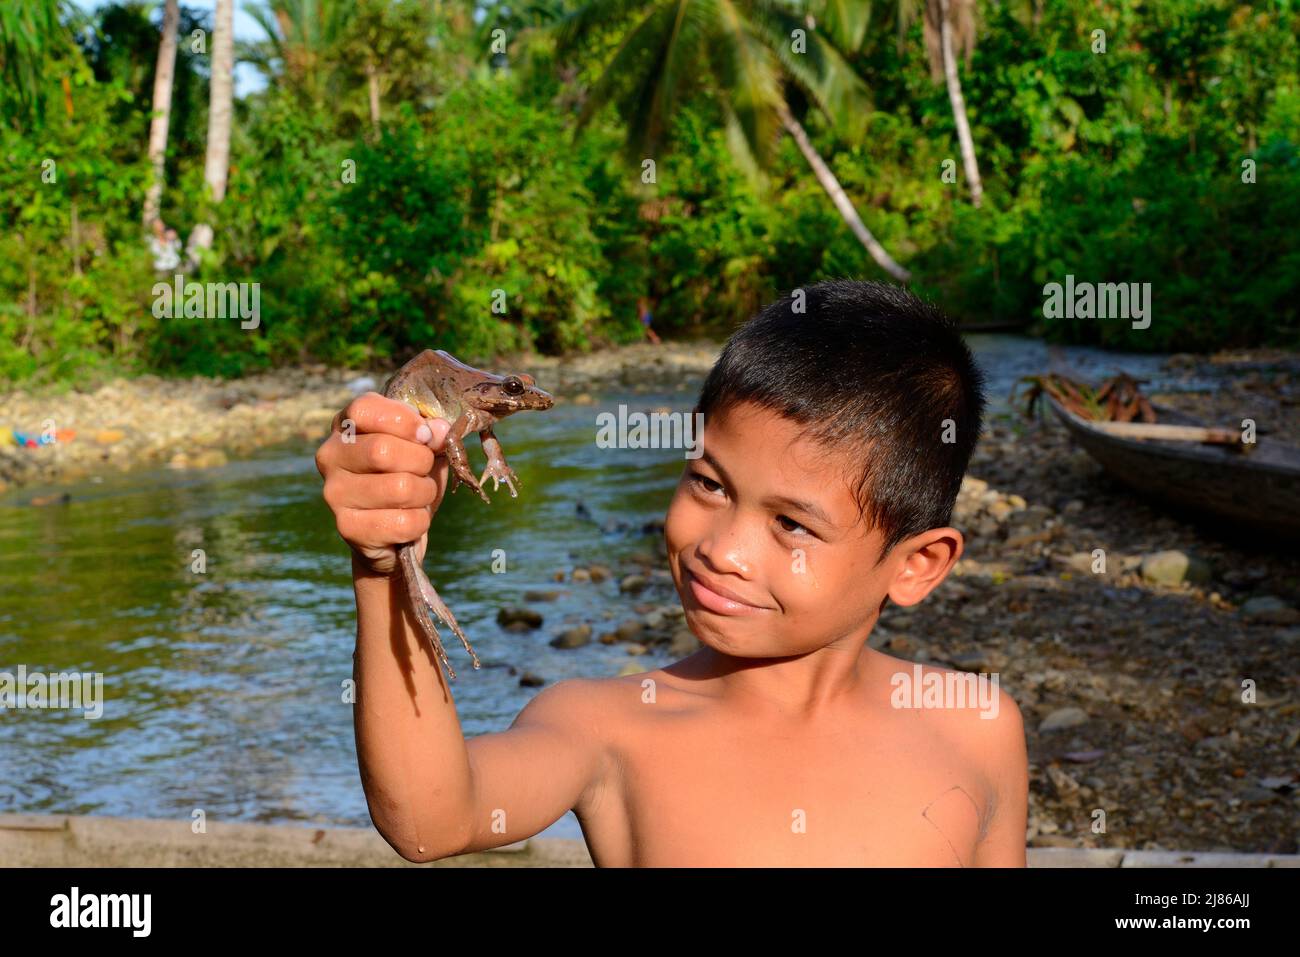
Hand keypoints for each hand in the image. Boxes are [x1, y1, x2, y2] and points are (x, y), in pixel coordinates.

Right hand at [315, 392, 450, 576]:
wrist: (394, 530)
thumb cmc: (408, 476)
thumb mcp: (423, 448)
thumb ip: (431, 435)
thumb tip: (438, 431)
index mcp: (345, 426)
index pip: (364, 409)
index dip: (404, 421)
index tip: (425, 435)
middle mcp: (331, 455)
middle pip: (382, 450)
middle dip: (421, 462)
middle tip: (424, 470)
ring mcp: (334, 493)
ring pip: (399, 488)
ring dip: (425, 493)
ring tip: (419, 495)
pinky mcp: (347, 527)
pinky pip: (403, 523)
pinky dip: (421, 521)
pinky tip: (410, 520)